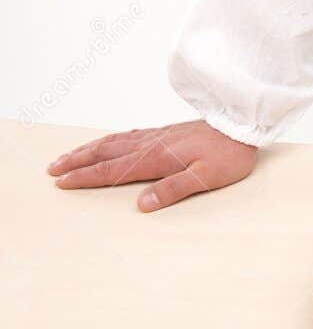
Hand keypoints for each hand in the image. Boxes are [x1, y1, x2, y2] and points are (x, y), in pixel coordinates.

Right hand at [46, 120, 257, 211]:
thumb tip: (142, 205)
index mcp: (156, 158)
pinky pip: (127, 135)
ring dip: (88, 149)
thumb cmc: (229, 154)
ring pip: (113, 142)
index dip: (85, 177)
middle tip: (52, 169)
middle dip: (77, 162)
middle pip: (105, 153)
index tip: (62, 182)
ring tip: (68, 156)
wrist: (243, 124)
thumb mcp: (205, 178)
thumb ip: (173, 190)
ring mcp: (156, 136)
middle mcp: (151, 145)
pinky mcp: (164, 132)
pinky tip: (105, 143)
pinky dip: (108, 140)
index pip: (112, 170)